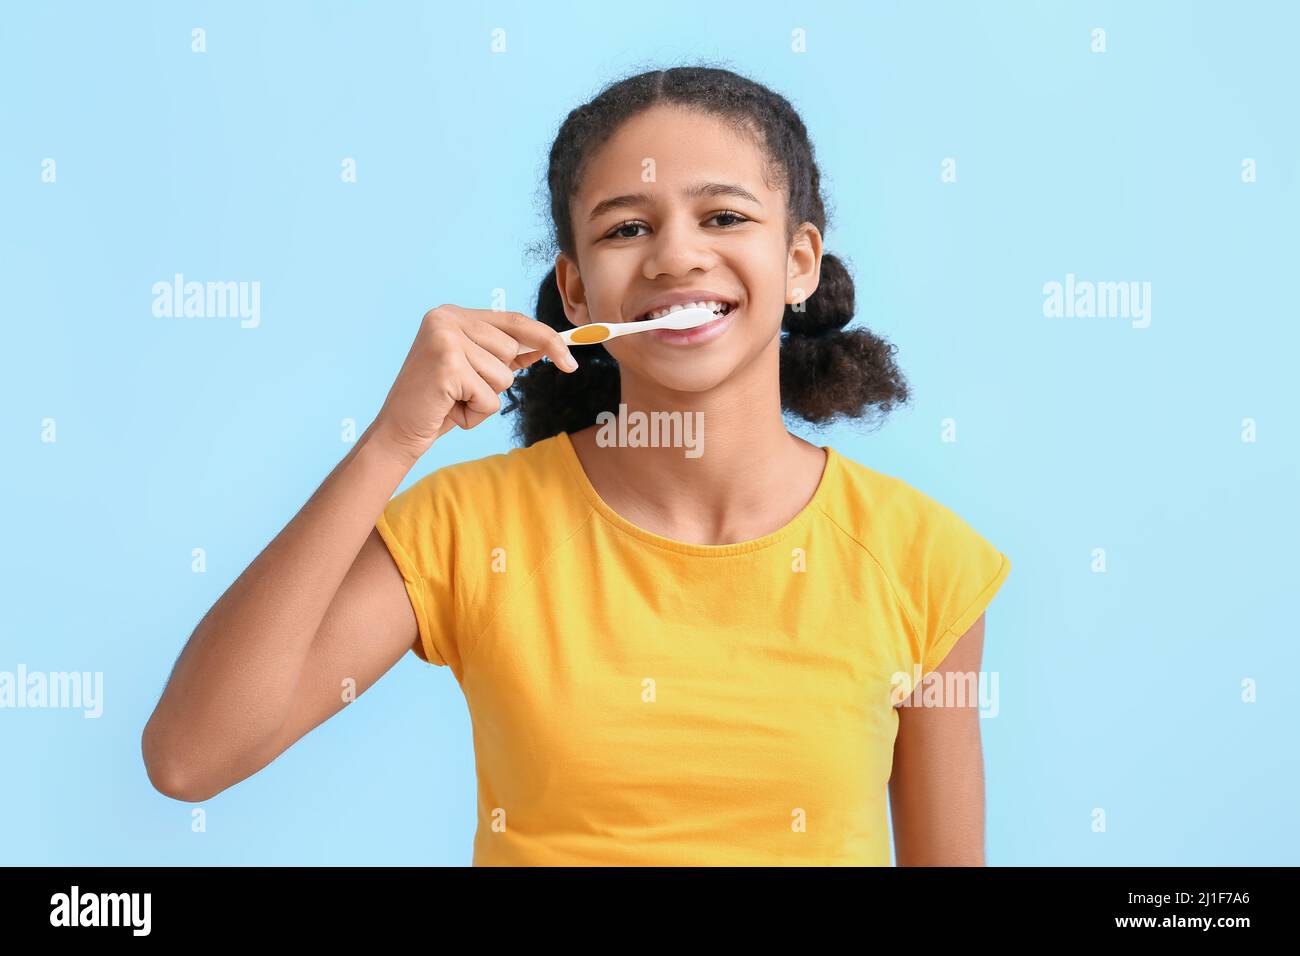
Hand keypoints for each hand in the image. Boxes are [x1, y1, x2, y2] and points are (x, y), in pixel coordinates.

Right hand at [371, 304, 578, 464]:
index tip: (570, 362)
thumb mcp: (476, 371)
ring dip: (485, 399)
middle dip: (497, 381)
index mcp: (454, 315)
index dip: (546, 340)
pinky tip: (449, 409)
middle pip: (512, 350)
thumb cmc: (439, 402)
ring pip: (504, 376)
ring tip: (454, 400)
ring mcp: (445, 339)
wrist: (398, 430)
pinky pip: (490, 398)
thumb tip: (547, 346)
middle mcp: (447, 318)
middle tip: (461, 390)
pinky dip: (475, 413)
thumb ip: (505, 355)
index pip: (515, 321)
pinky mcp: (447, 365)